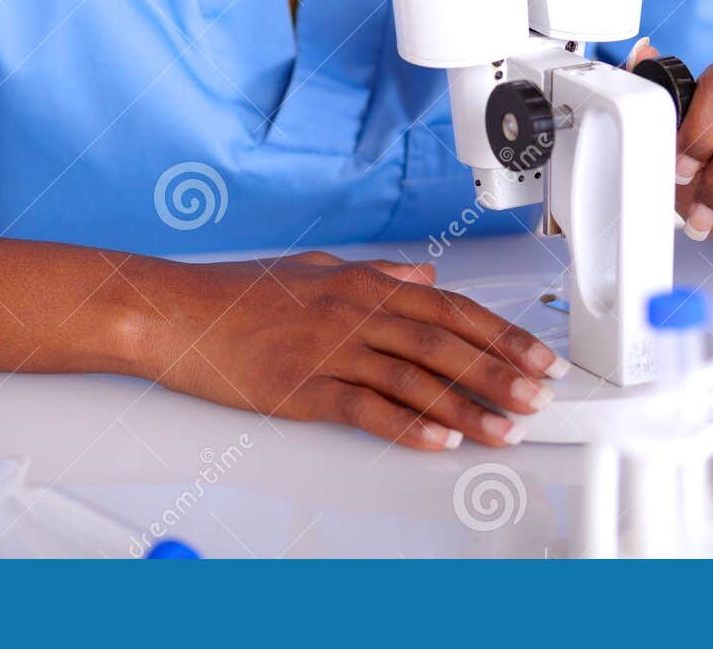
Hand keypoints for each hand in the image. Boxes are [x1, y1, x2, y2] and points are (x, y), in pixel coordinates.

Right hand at [149, 251, 566, 449]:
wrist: (174, 312)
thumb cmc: (238, 295)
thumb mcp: (315, 270)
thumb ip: (376, 274)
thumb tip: (425, 277)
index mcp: (361, 284)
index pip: (449, 308)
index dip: (500, 333)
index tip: (536, 356)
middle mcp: (352, 312)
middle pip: (443, 342)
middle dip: (499, 372)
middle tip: (538, 396)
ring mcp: (326, 350)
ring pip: (414, 378)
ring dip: (465, 407)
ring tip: (503, 429)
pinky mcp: (299, 389)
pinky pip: (364, 408)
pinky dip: (406, 427)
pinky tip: (437, 442)